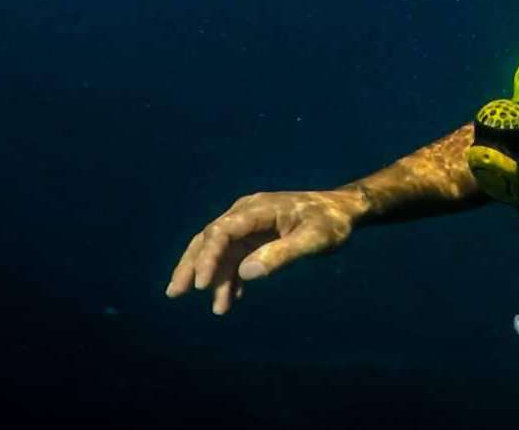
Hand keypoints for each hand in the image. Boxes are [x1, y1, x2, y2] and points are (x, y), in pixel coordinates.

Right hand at [164, 188, 366, 314]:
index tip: (202, 285)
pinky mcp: (255, 237)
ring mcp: (249, 225)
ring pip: (219, 251)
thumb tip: (246, 274)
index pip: (222, 231)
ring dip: (212, 278)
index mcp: (257, 208)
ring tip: (217, 310)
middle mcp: (247, 213)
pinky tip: (229, 299)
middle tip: (175, 293)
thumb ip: (281, 254)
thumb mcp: (313, 239)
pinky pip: (234, 257)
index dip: (208, 257)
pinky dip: (229, 278)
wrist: (343, 211)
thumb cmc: (331, 222)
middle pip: (210, 238)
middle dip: (192, 266)